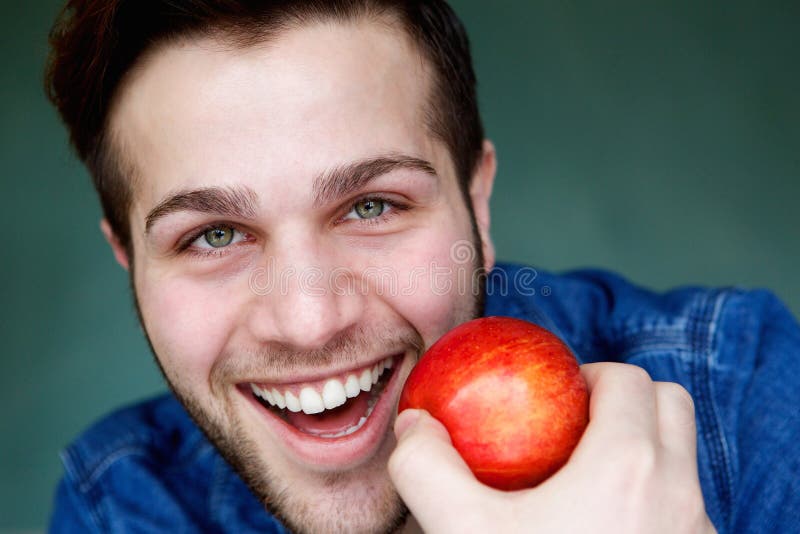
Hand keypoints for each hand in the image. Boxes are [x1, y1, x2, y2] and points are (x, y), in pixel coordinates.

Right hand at [389, 362, 716, 533]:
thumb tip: (413, 427)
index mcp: (629, 466)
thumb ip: (425, 469)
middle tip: (571, 426)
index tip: (553, 400)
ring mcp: (696, 532)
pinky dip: (653, 494)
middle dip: (623, 400)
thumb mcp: (461, 532)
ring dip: (643, 446)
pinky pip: (684, 505)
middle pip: (670, 405)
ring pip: (683, 456)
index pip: (628, 379)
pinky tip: (602, 527)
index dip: (588, 375)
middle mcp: (679, 494)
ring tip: (584, 476)